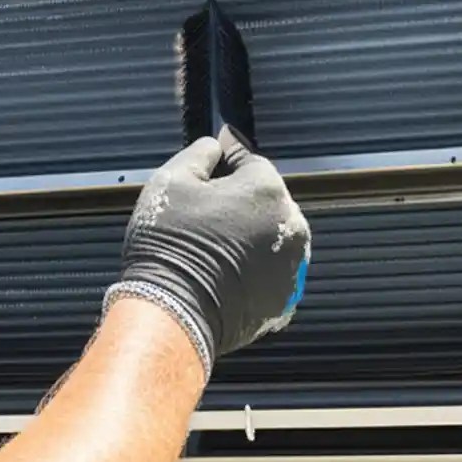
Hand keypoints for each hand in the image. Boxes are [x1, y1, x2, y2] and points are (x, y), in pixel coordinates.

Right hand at [104, 126, 311, 375]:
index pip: (252, 161)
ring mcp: (293, 266)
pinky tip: (224, 272)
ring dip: (249, 235)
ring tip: (213, 246)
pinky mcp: (285, 298)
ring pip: (271, 236)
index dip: (229, 159)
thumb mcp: (171, 181)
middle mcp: (292, 225)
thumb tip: (215, 146)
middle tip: (205, 213)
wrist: (173, 315)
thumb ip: (200, 153)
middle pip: (266, 200)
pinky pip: (270, 272)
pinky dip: (253, 269)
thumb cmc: (169, 247)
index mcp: (268, 190)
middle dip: (240, 202)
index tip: (218, 157)